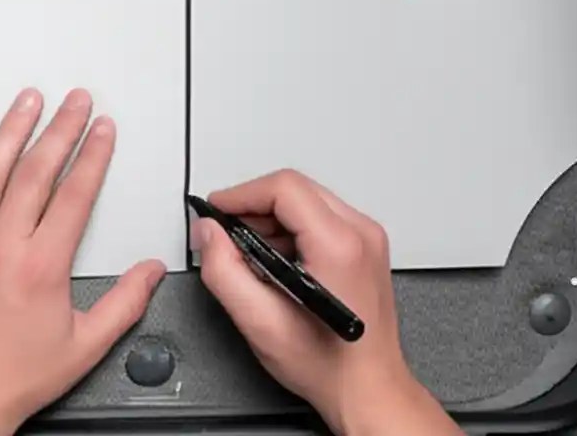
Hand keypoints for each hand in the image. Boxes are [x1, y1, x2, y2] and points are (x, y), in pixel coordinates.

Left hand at [0, 88, 166, 435]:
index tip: (103, 130)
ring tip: (26, 102)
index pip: (74, 194)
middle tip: (75, 102)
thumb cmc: (11, 379)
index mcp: (40, 267)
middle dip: (60, 129)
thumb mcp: (84, 347)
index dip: (93, 155)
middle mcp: (1, 249)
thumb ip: (124, 304)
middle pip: (35, 172)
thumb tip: (149, 273)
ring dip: (10, 131)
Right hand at [196, 170, 459, 435]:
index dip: (242, 194)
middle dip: (253, 206)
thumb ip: (224, 271)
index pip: (284, 188)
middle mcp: (360, 234)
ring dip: (272, 218)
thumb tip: (208, 233)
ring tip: (248, 251)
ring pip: (308, 200)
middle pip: (296, 189)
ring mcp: (368, 239)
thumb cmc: (327, 364)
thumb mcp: (259, 322)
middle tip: (225, 231)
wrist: (368, 388)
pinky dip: (291, 229)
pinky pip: (322, 218)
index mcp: (339, 245)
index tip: (217, 211)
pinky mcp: (366, 248)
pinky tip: (274, 259)